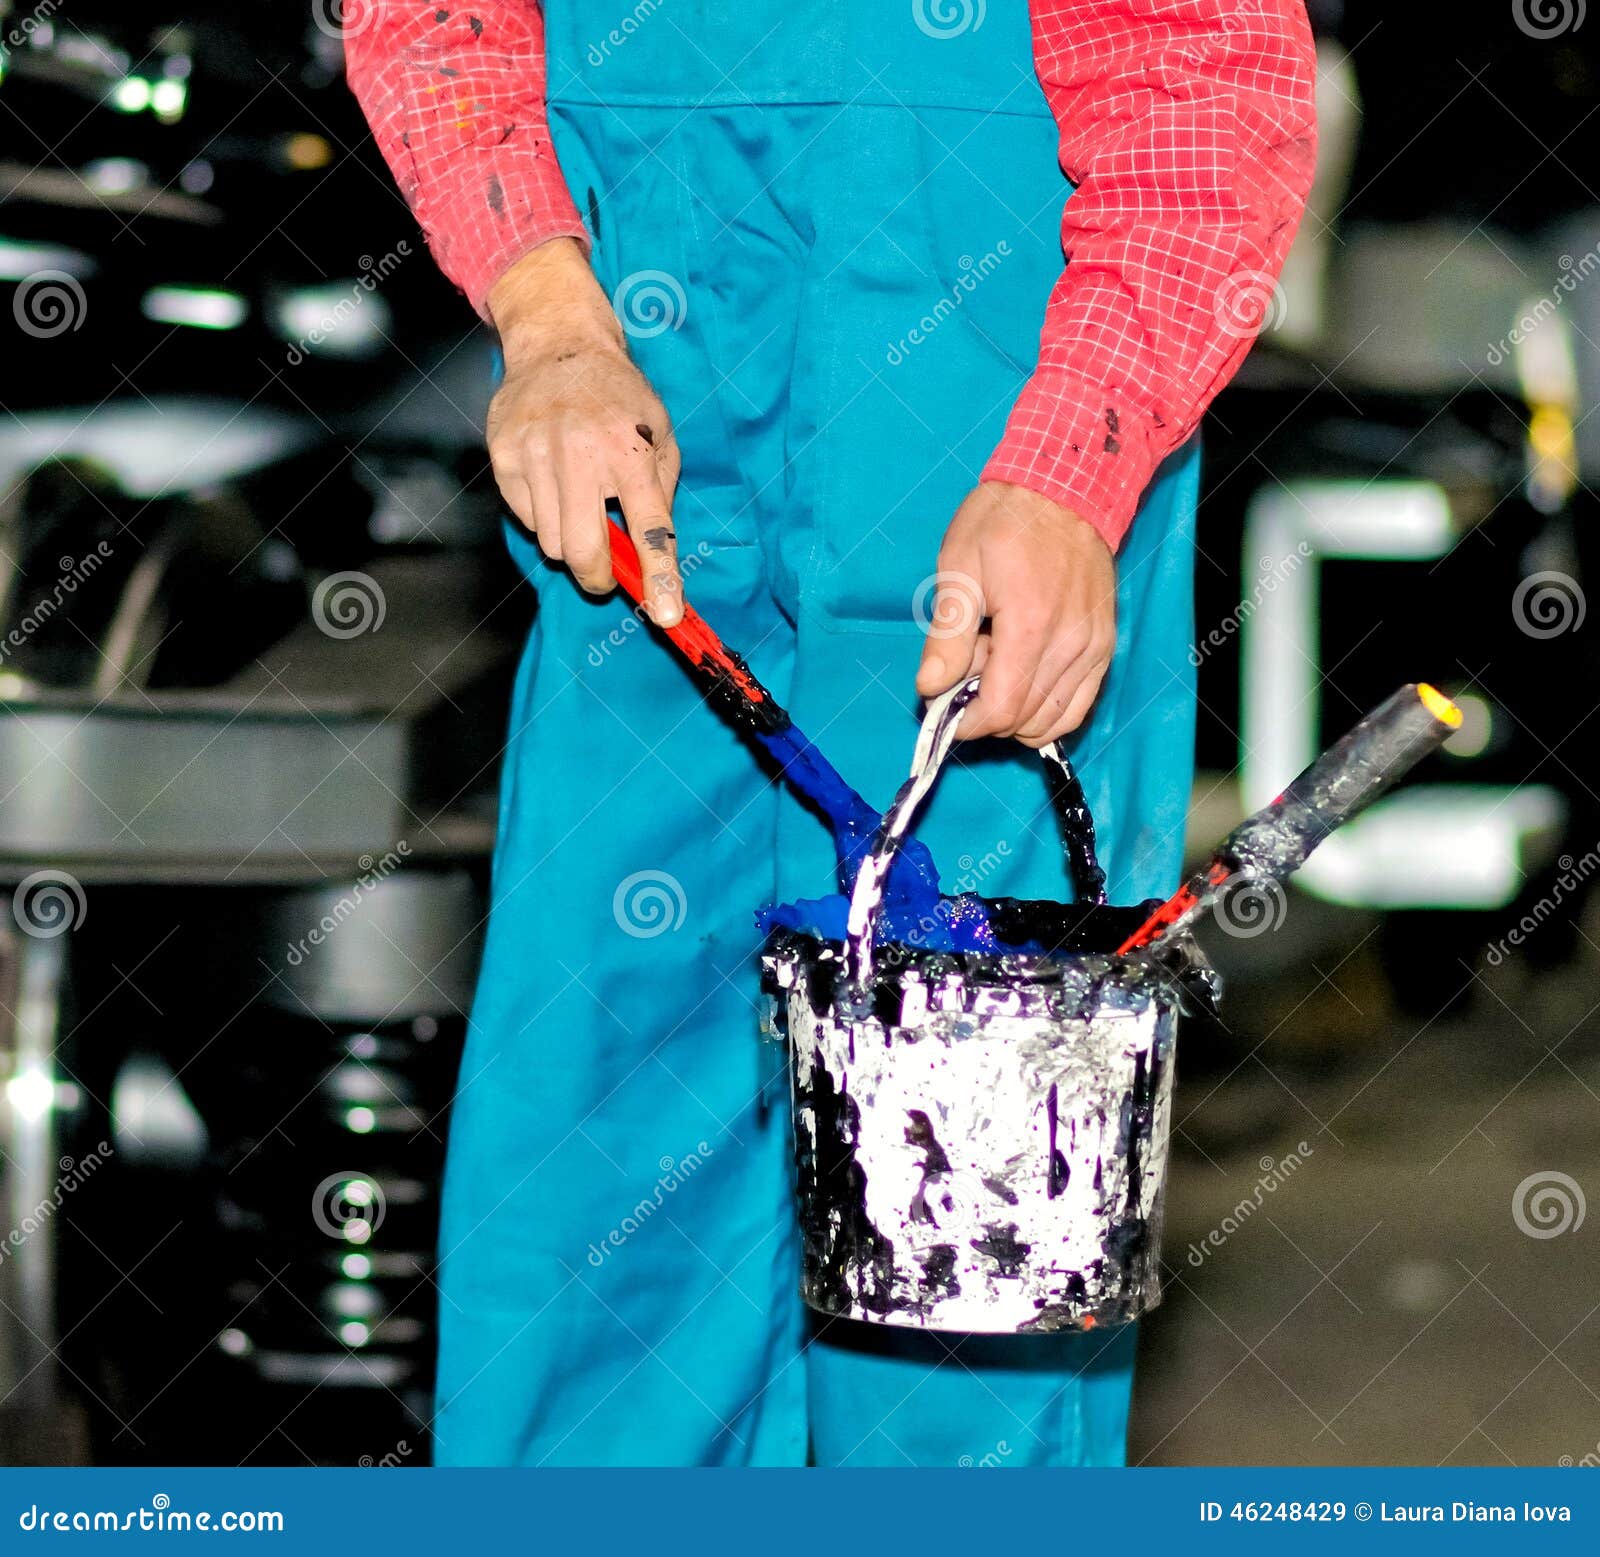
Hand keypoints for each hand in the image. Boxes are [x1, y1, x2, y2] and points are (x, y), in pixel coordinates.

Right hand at [485, 239, 684, 625]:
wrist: (560, 345)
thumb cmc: (619, 397)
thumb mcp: (661, 434)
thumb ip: (660, 494)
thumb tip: (650, 557)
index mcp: (630, 450)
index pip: (650, 528)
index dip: (660, 578)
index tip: (667, 615)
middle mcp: (580, 453)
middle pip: (584, 551)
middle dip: (598, 577)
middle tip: (607, 575)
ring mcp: (535, 454)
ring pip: (551, 542)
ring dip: (570, 542)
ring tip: (580, 506)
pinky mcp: (503, 456)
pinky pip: (526, 519)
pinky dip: (543, 517)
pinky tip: (553, 484)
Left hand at [915, 481, 1115, 747]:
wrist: (1067, 485)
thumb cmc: (1005, 521)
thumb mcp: (959, 568)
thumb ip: (947, 636)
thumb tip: (930, 688)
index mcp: (1030, 626)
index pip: (1000, 709)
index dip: (968, 723)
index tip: (947, 709)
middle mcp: (1071, 645)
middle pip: (1025, 720)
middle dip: (988, 713)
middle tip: (969, 669)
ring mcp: (1095, 648)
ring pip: (1054, 720)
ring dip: (1017, 712)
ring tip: (997, 666)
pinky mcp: (1106, 647)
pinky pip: (1079, 705)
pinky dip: (1048, 709)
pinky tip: (1025, 678)